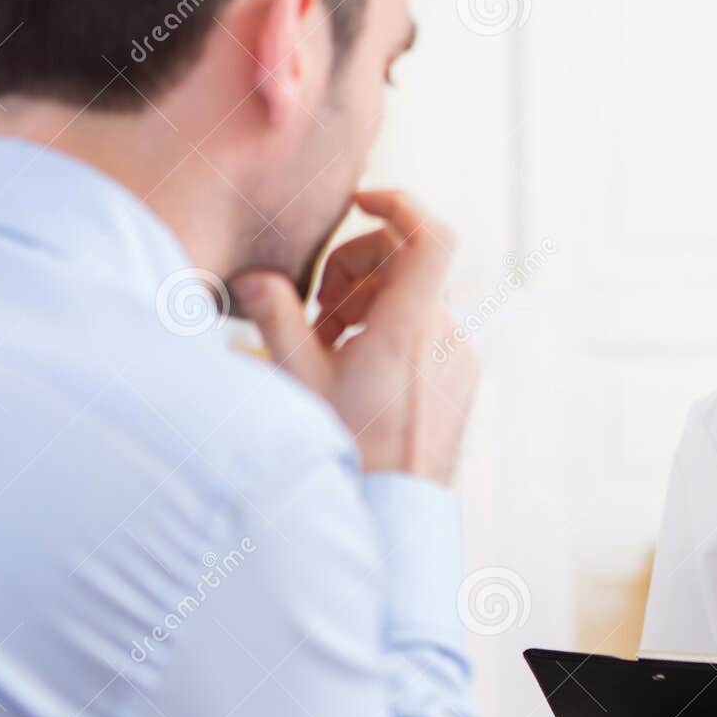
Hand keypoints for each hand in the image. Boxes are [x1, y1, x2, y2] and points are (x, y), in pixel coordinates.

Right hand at [230, 191, 478, 482]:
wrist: (394, 515)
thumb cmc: (347, 452)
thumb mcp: (298, 380)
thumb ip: (275, 316)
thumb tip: (253, 278)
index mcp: (410, 327)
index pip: (429, 234)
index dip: (398, 202)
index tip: (359, 203)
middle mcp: (446, 334)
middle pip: (404, 262)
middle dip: (354, 270)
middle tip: (316, 313)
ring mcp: (460, 356)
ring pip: (414, 297)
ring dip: (368, 303)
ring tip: (329, 346)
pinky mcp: (463, 378)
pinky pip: (429, 329)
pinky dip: (392, 329)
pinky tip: (357, 367)